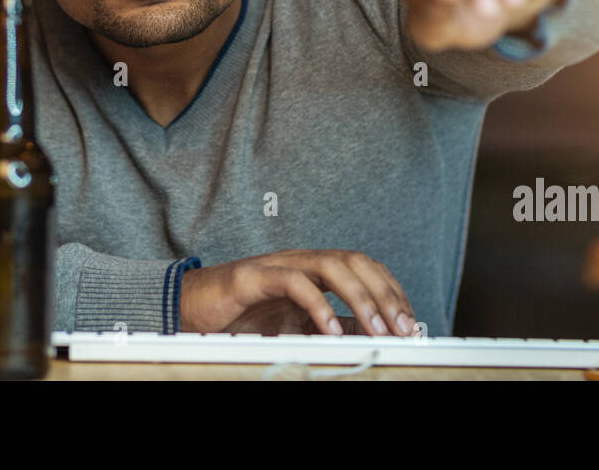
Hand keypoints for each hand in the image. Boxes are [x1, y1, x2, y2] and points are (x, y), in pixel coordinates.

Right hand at [178, 249, 416, 335]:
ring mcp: (278, 265)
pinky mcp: (253, 276)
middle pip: (356, 261)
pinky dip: (318, 305)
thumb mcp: (293, 326)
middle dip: (385, 294)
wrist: (187, 310)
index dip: (392, 291)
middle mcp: (301, 261)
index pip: (365, 268)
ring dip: (361, 297)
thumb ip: (327, 326)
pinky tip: (331, 330)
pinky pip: (293, 282)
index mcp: (314, 270)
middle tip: (403, 329)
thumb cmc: (240, 317)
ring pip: (332, 265)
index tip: (411, 323)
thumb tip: (367, 338)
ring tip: (378, 329)